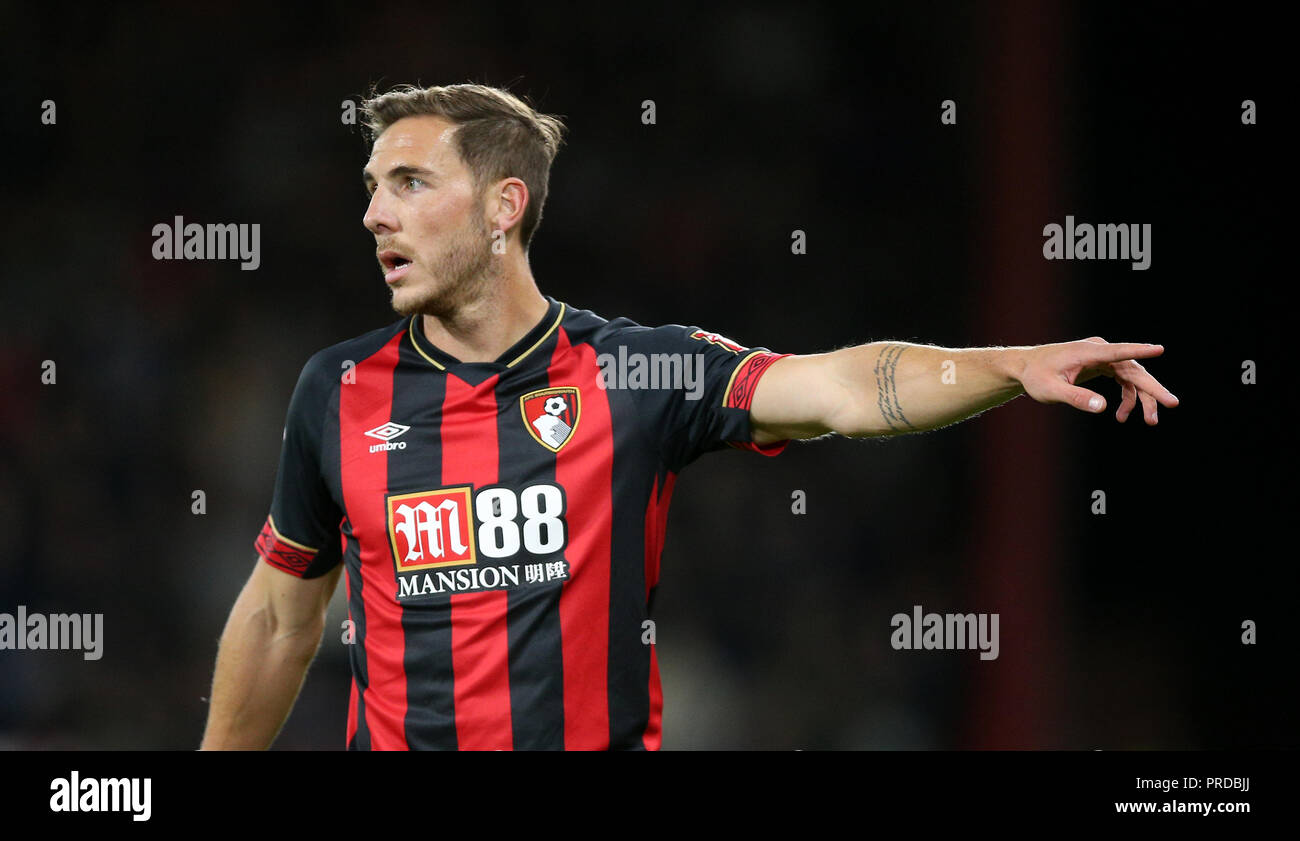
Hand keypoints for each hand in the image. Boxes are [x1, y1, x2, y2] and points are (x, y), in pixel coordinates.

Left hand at [1017, 336, 1178, 423]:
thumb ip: (1077, 398)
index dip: (1140, 350)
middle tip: (1172, 404)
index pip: (1119, 352)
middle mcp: (1099, 351)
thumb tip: (1103, 407)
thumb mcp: (1052, 392)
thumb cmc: (1036, 377)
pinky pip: (1123, 380)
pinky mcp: (1101, 365)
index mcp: (1088, 352)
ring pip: (1132, 376)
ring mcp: (1102, 357)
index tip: (1160, 349)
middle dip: (1153, 388)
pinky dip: (1128, 397)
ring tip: (1151, 421)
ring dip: (1142, 398)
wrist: (1026, 368)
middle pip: (1133, 369)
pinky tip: (1123, 415)